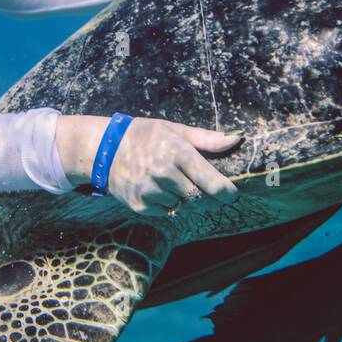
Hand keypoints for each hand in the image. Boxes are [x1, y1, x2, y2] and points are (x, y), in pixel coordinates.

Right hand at [56, 115, 239, 215]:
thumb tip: (236, 140)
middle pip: (199, 197)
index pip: (211, 182)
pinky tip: (155, 187)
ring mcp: (150, 191)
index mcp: (177, 152)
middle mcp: (164, 173)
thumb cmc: (145, 135)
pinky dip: (166, 203)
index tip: (233, 195)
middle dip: (202, 193)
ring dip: (182, 198)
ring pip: (182, 205)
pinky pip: (165, 211)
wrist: (104, 149)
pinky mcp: (140, 205)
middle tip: (195, 182)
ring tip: (168, 180)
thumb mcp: (175, 130)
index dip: (227, 192)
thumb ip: (207, 139)